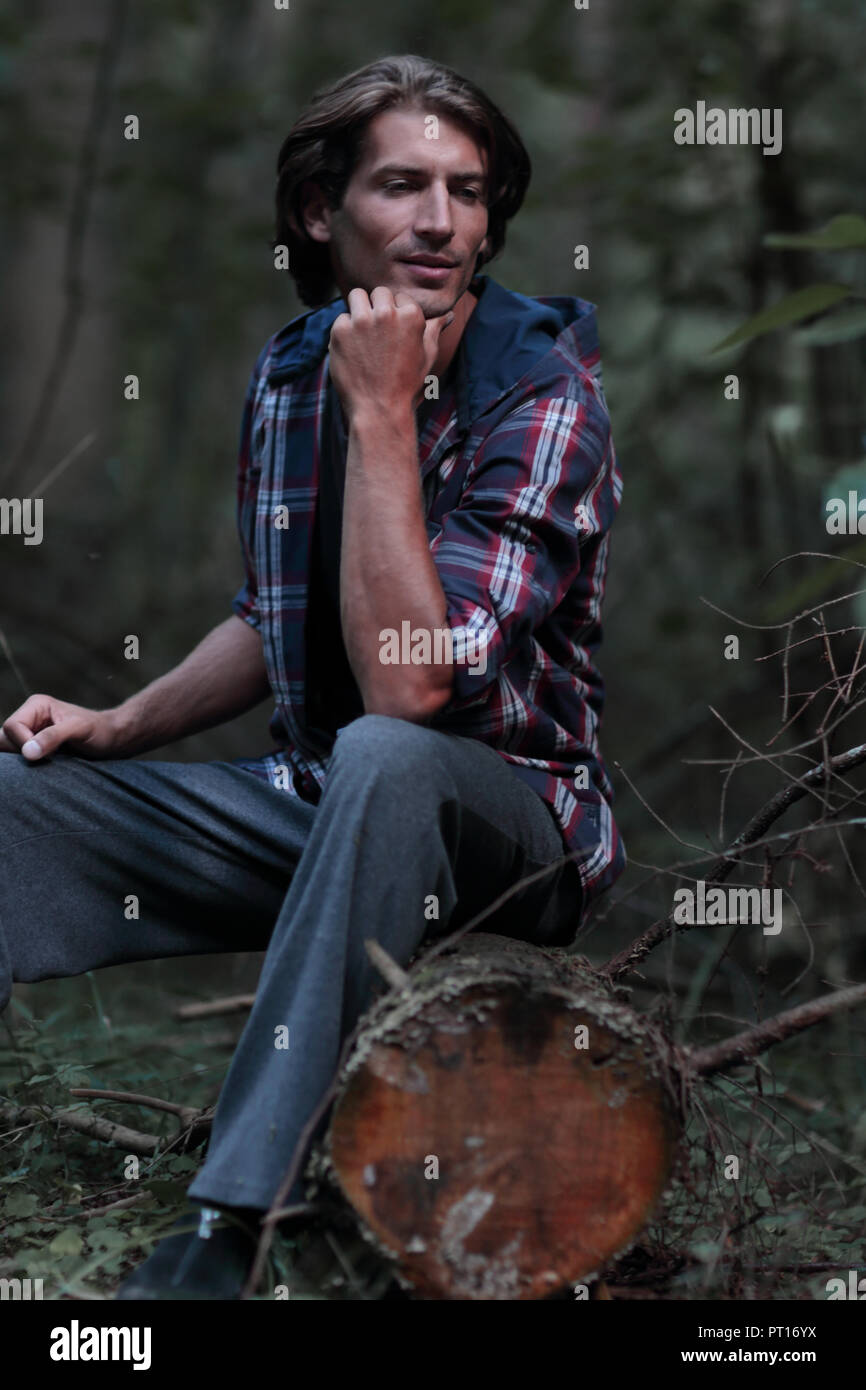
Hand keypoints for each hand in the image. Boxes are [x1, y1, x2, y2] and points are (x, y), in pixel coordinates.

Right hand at [0, 694, 120, 760]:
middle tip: (48, 757)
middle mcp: (30, 717)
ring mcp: (30, 733)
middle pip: (5, 738)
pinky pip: (19, 758)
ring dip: (25, 760)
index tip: (44, 754)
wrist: (112, 739)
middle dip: (21, 752)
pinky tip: (47, 765)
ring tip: (50, 760)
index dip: (22, 743)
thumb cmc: (100, 730)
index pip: (11, 726)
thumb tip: (28, 752)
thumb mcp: (79, 730)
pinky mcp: (34, 747)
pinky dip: (29, 765)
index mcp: (37, 706)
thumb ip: (53, 737)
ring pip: (9, 750)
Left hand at [328, 286, 453, 420]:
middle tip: (378, 335)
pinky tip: (353, 351)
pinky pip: (341, 318)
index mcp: (411, 315)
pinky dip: (345, 331)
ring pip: (356, 296)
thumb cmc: (407, 384)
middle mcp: (386, 313)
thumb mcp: (427, 356)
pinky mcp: (340, 330)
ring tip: (363, 334)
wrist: (379, 409)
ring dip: (359, 310)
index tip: (394, 334)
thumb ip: (434, 329)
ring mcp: (361, 320)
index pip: (400, 297)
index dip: (397, 314)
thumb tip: (449, 314)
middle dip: (378, 307)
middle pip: (379, 292)